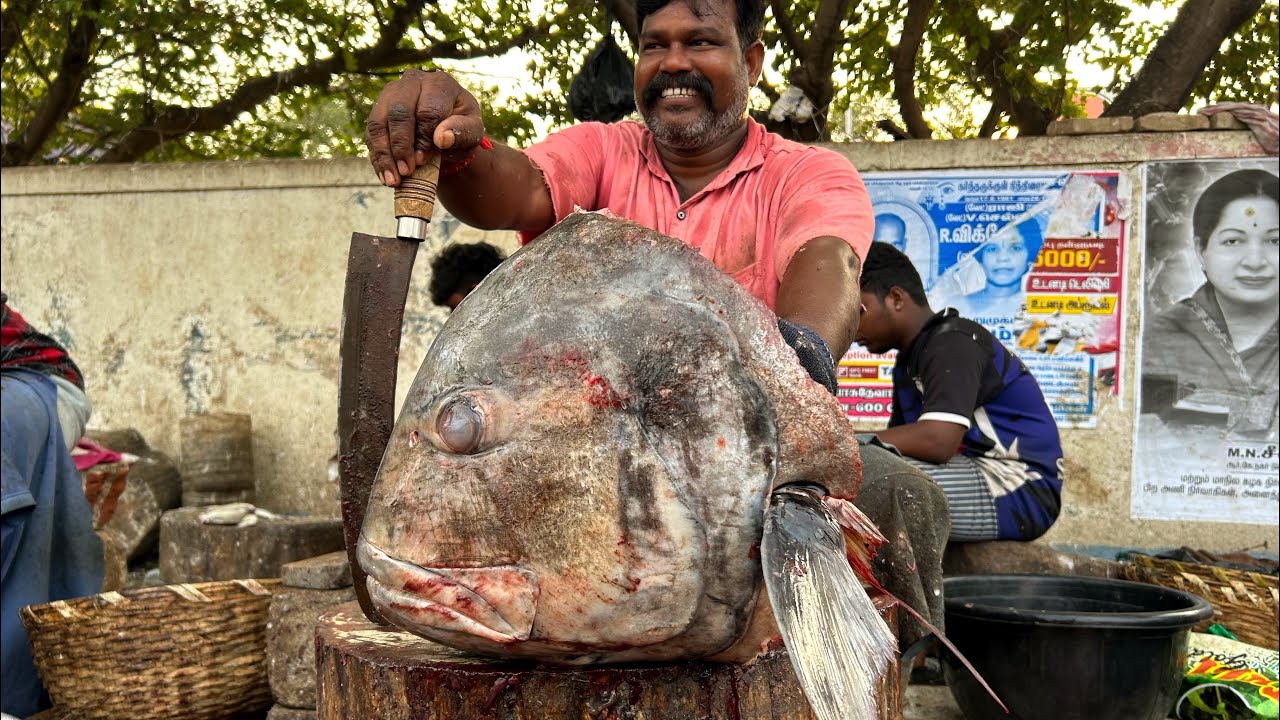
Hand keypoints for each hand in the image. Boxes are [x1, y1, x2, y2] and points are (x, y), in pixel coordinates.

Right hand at [365, 68, 486, 186]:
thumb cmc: (461, 128)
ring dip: (384, 154)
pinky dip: (378, 158)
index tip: (423, 160)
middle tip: (407, 171)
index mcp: (439, 83)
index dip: (424, 138)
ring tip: (393, 180)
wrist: (446, 130)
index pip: (428, 110)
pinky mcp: (378, 112)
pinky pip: (371, 135)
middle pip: (398, 111)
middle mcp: (411, 82)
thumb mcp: (472, 131)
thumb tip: (441, 138)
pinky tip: (387, 177)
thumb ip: (461, 133)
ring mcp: (390, 95)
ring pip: (378, 122)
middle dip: (401, 145)